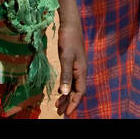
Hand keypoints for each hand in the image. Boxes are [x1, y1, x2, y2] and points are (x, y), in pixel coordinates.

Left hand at [55, 0, 85, 115]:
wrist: (70, 24)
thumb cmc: (68, 39)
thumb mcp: (65, 57)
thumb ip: (65, 75)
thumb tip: (65, 92)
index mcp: (81, 71)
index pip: (79, 92)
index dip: (74, 103)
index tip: (67, 113)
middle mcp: (81, 71)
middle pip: (77, 91)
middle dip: (69, 103)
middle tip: (60, 113)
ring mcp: (77, 67)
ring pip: (73, 86)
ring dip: (67, 96)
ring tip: (58, 106)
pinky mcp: (73, 62)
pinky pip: (71, 79)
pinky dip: (66, 87)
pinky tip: (60, 90)